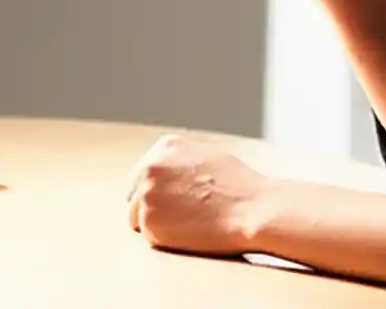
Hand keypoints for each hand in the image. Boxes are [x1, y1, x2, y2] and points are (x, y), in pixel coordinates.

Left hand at [126, 134, 271, 255]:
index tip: (174, 200)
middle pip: (134, 193)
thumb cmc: (240, 186)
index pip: (143, 172)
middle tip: (180, 216)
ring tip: (189, 223)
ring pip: (136, 216)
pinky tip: (190, 232)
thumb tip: (169, 172)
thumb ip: (182, 161)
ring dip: (157, 223)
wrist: (252, 210)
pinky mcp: (149, 222)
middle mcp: (150, 167)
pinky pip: (149, 235)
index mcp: (165, 148)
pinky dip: (164, 238)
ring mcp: (146, 194)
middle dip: (152, 205)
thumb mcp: (208, 157)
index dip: (158, 190)